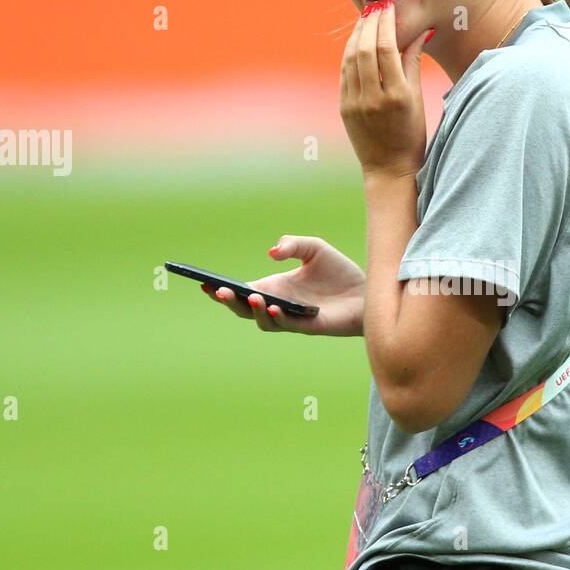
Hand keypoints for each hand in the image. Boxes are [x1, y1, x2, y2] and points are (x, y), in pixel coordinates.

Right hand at [201, 236, 365, 335]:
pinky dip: (277, 317)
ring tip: (251, 296)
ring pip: (262, 320)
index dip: (221, 290)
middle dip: (229, 302)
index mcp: (274, 287)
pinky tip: (274, 306)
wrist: (367, 290)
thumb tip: (271, 251)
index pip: (241, 292)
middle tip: (217, 290)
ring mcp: (291, 317)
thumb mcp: (313, 248)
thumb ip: (292, 244)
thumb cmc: (339, 271)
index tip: (203, 283)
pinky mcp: (308, 326)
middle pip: (244, 309)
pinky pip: (287, 325)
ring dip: (253, 310)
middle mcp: (278, 304)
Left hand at [340, 0, 433, 177]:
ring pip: (351, 58)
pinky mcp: (344, 107)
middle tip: (376, 6)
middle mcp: (374, 98)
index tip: (389, 7)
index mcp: (398, 96)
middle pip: (366, 49)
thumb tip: (418, 32)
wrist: (389, 168)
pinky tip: (357, 41)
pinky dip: (350, 52)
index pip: (387, 48)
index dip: (386, 23)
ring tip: (366, 18)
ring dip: (357, 34)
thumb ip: (413, 63)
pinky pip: (345, 72)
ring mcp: (355, 103)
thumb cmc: (411, 134)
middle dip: (370, 23)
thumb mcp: (417, 99)